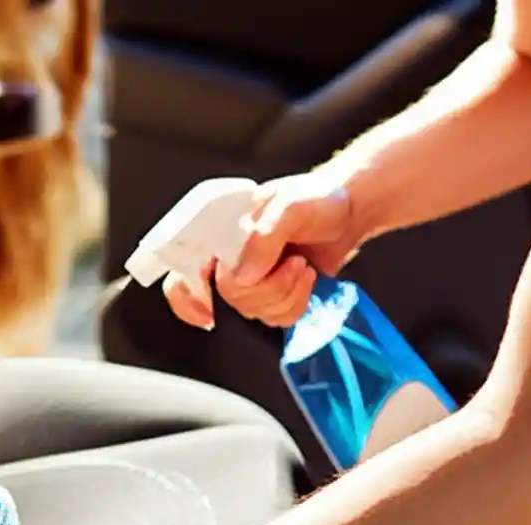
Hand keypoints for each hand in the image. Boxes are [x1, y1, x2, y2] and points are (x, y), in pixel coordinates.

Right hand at [164, 173, 362, 329]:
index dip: (187, 298)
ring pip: (252, 312)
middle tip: (289, 260)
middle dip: (265, 286)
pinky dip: (296, 302)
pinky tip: (304, 278)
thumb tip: (243, 276)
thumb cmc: (316, 199)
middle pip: (226, 298)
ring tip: (300, 264)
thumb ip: (264, 238)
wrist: (349, 213)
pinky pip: (274, 319)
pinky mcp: (271, 298)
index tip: (209, 309)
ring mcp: (249, 283)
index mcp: (217, 235)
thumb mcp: (289, 205)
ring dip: (285, 292)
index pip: (181, 273)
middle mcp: (226, 261)